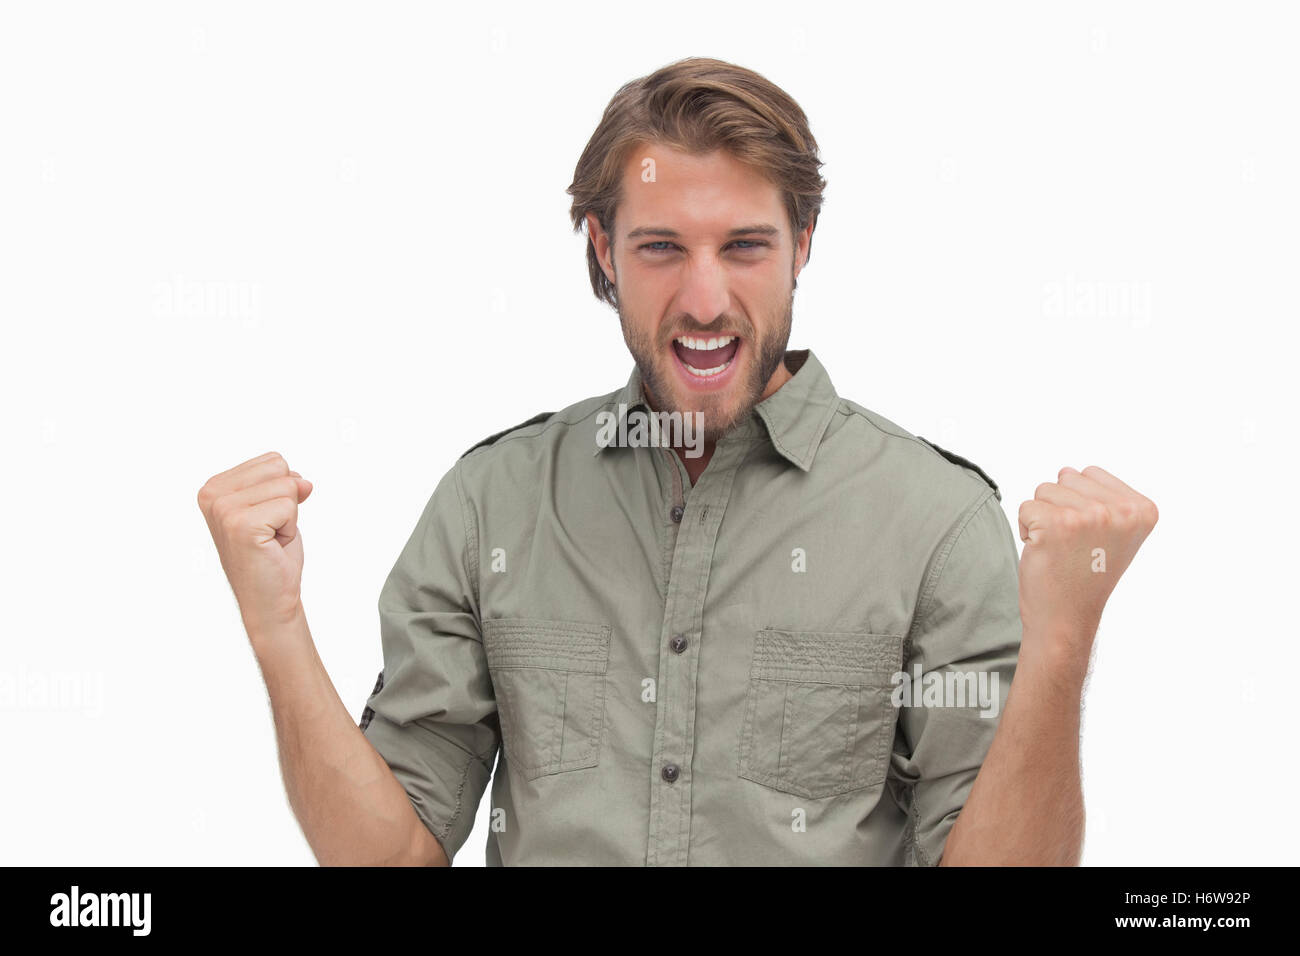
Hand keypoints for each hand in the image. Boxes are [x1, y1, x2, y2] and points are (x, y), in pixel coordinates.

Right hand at [197, 451, 313, 637]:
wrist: (269, 600)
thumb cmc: (271, 555)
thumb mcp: (277, 507)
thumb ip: (284, 483)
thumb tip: (304, 482)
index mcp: (214, 487)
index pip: (272, 460)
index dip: (282, 492)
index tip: (266, 520)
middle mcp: (212, 495)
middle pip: (280, 467)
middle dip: (287, 501)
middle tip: (271, 531)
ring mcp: (223, 510)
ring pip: (287, 485)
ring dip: (289, 517)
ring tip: (270, 539)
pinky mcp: (241, 525)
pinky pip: (289, 505)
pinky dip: (290, 528)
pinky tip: (272, 547)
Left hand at [1017, 465, 1157, 673]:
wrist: (1067, 618)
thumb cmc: (1085, 574)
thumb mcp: (1113, 532)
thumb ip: (1101, 496)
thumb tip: (1067, 470)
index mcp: (1143, 509)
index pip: (1090, 473)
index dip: (1080, 503)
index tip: (1092, 538)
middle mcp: (1121, 511)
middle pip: (1066, 478)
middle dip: (1060, 507)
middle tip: (1073, 545)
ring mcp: (1090, 516)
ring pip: (1044, 490)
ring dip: (1042, 518)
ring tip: (1059, 548)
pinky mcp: (1056, 524)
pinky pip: (1025, 507)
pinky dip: (1026, 529)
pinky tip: (1044, 552)